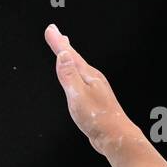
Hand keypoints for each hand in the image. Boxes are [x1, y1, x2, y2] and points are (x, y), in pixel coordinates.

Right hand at [44, 24, 129, 153]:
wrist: (116, 137)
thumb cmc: (98, 119)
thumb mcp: (78, 96)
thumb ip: (69, 75)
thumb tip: (62, 54)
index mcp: (88, 76)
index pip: (70, 55)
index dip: (58, 42)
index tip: (50, 29)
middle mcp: (93, 79)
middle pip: (75, 58)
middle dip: (64, 45)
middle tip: (56, 34)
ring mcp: (95, 88)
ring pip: (78, 68)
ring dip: (70, 58)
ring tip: (65, 50)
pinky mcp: (94, 98)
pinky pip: (80, 79)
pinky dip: (74, 72)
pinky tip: (75, 77)